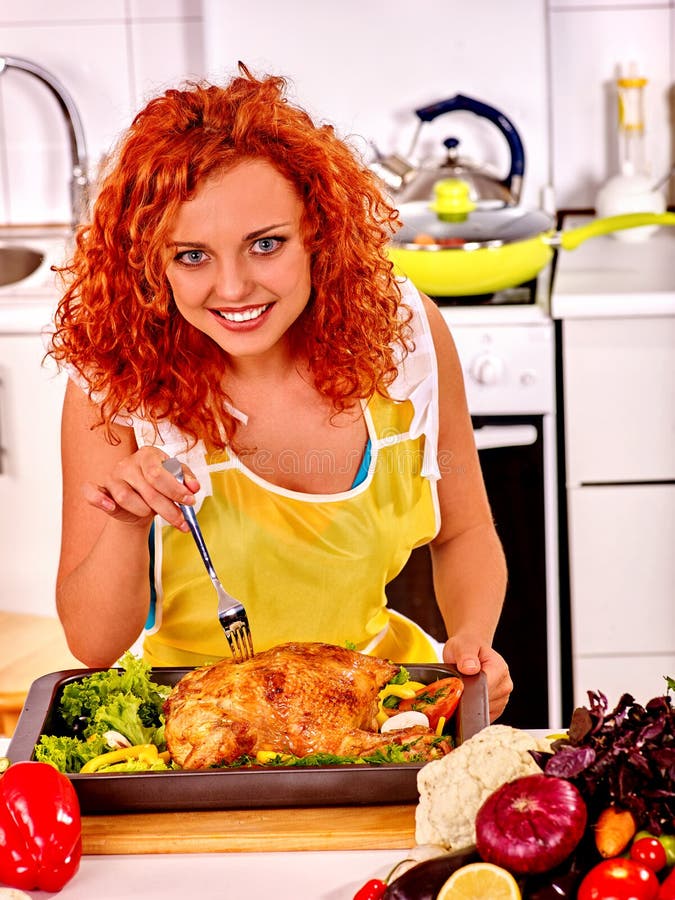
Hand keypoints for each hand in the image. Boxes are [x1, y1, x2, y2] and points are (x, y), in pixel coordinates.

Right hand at [81, 447, 199, 531]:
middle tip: (181, 520)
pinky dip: (99, 500)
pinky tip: (110, 506)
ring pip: (126, 497)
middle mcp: (128, 463)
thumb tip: (194, 488)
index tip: (190, 502)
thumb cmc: (159, 487)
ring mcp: (112, 476)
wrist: (140, 500)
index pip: (160, 472)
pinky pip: (92, 493)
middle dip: (167, 507)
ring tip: (151, 513)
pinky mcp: (101, 489)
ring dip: (143, 510)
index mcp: (149, 454)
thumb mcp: (176, 479)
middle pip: (147, 487)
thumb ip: (187, 480)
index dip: (175, 489)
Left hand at [442, 636, 512, 721]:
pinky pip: (485, 716)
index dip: (469, 691)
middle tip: (457, 686)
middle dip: (468, 697)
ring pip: (484, 710)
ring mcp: (503, 697)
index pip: (485, 688)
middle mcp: (505, 684)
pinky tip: (469, 698)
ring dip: (471, 704)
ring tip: (465, 688)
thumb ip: (466, 655)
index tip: (457, 688)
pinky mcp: (498, 707)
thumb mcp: (462, 645)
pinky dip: (474, 711)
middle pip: (484, 701)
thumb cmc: (467, 646)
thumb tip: (470, 668)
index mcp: (499, 668)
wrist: (471, 649)